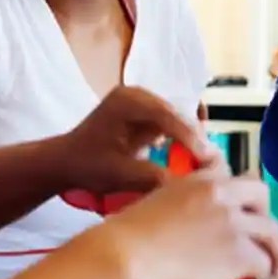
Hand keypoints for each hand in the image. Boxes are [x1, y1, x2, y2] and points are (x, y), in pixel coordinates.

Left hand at [58, 86, 224, 195]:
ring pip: (177, 117)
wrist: (65, 161)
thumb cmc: (86, 166)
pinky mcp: (144, 112)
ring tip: (205, 161)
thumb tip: (190, 184)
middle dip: (195, 136)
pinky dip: (182, 138)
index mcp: (126, 101)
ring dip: (191, 137)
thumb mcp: (120, 175)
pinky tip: (192, 156)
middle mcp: (136, 94)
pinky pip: (171, 122)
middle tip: (212, 162)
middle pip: (176, 112)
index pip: (167, 114)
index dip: (190, 136)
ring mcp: (141, 101)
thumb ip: (154, 177)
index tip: (206, 158)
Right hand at [97, 170, 277, 278]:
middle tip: (262, 234)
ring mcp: (232, 223)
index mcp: (196, 180)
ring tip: (275, 263)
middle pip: (260, 193)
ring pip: (270, 230)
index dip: (238, 192)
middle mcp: (220, 195)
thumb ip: (183, 210)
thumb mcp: (156, 207)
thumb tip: (192, 232)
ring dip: (275, 247)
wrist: (124, 259)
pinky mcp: (238, 253)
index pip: (229, 172)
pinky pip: (263, 261)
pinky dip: (263, 271)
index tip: (241, 207)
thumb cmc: (126, 241)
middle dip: (264, 213)